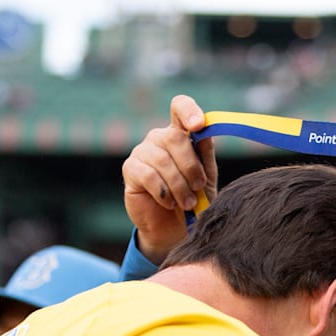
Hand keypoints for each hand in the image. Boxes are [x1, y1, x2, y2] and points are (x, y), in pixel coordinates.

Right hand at [121, 95, 217, 264]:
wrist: (173, 228)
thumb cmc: (193, 199)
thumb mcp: (206, 178)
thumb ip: (204, 156)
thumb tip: (205, 134)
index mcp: (180, 133)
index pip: (180, 107)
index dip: (189, 111)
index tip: (198, 126)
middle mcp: (159, 138)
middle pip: (174, 137)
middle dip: (191, 166)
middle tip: (198, 187)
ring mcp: (142, 152)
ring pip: (162, 159)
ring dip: (179, 184)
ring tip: (187, 202)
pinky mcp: (130, 169)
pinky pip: (148, 175)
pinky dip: (164, 192)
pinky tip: (169, 203)